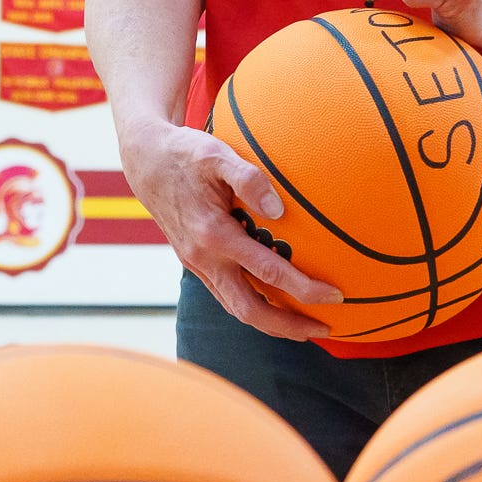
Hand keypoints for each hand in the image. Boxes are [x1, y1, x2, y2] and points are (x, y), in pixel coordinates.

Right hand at [120, 119, 339, 339]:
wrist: (146, 161)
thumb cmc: (186, 153)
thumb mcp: (217, 154)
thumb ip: (249, 178)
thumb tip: (279, 209)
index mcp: (213, 234)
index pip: (268, 271)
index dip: (304, 288)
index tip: (335, 294)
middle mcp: (204, 257)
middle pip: (250, 310)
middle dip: (289, 326)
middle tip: (324, 328)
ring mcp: (198, 264)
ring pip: (237, 308)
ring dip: (272, 323)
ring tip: (305, 327)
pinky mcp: (196, 264)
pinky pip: (227, 296)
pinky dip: (254, 307)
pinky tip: (275, 304)